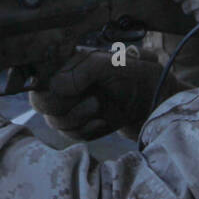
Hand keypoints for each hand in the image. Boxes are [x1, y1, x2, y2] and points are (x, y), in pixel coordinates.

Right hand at [28, 46, 180, 140]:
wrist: (160, 105)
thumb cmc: (141, 78)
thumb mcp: (112, 65)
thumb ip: (81, 72)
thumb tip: (55, 87)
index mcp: (69, 63)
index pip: (38, 77)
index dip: (48, 89)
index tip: (67, 91)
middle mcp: (67, 83)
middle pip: (42, 103)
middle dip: (65, 106)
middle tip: (93, 101)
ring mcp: (74, 105)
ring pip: (55, 122)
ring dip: (79, 119)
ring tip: (102, 109)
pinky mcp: (83, 125)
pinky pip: (70, 135)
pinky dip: (87, 131)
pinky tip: (103, 123)